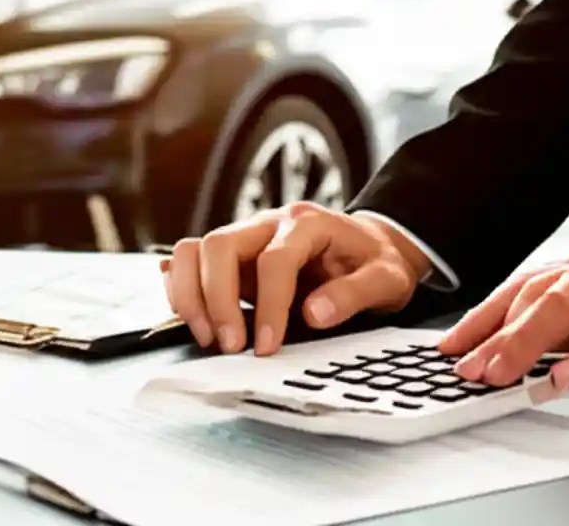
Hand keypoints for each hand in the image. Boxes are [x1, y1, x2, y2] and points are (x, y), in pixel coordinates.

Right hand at [162, 203, 429, 355]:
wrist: (370, 246)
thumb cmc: (376, 262)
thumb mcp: (387, 278)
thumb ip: (354, 294)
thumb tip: (314, 314)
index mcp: (307, 223)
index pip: (274, 260)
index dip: (268, 306)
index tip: (268, 346)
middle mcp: (268, 223)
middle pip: (220, 245)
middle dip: (216, 300)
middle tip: (230, 345)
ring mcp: (244, 237)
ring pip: (194, 250)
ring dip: (189, 294)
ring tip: (207, 337)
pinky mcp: (231, 257)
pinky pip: (189, 261)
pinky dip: (181, 289)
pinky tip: (191, 317)